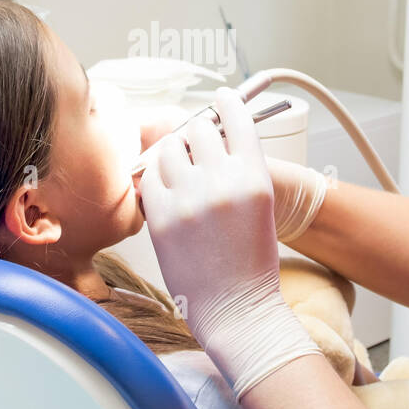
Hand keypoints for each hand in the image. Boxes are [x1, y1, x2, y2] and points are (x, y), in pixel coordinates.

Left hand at [137, 87, 321, 398]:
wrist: (237, 309)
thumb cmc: (250, 261)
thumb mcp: (260, 205)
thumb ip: (238, 167)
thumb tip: (210, 135)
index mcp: (254, 177)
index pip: (236, 118)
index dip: (226, 103)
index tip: (221, 99)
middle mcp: (222, 182)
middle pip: (198, 128)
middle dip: (196, 134)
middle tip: (195, 148)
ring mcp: (189, 199)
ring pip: (168, 148)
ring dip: (171, 153)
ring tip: (179, 174)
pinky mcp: (162, 217)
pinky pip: (149, 179)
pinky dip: (155, 181)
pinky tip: (165, 193)